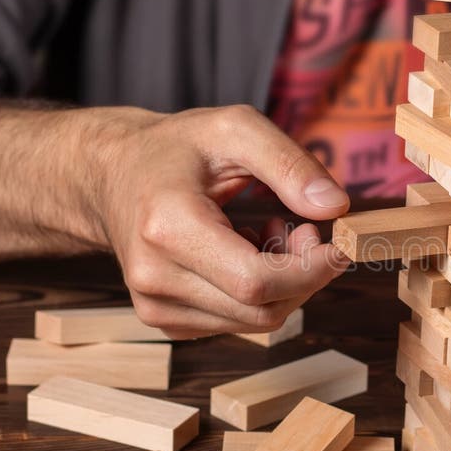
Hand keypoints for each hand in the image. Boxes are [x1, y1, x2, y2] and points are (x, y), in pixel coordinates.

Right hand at [93, 104, 350, 338]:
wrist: (111, 175)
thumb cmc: (175, 148)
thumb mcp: (236, 128)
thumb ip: (290, 164)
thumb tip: (336, 207)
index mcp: (168, 227)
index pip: (256, 280)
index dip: (311, 269)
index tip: (338, 244)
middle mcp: (154, 276)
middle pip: (262, 307)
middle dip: (304, 274)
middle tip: (304, 228)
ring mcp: (155, 305)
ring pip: (255, 320)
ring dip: (284, 283)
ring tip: (268, 231)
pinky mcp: (164, 319)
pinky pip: (237, 322)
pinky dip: (259, 294)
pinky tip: (245, 253)